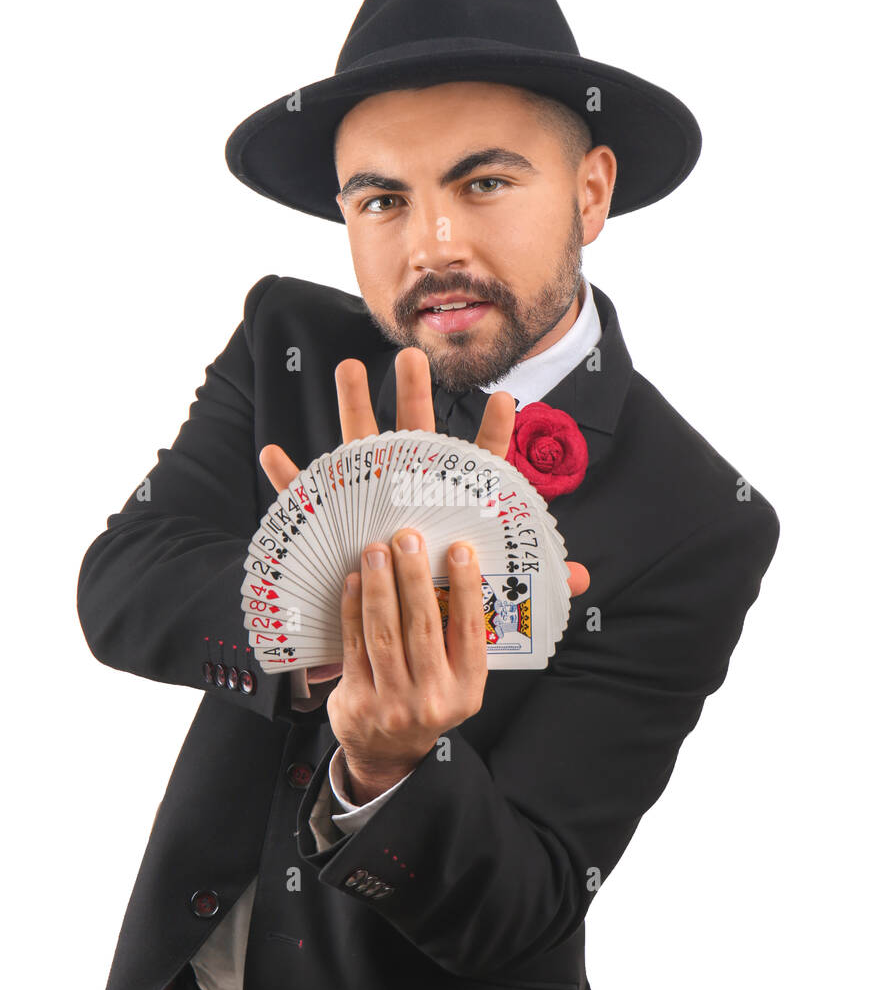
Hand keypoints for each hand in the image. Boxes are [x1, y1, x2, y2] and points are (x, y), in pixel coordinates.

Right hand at [259, 347, 590, 608]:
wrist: (394, 632)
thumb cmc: (442, 600)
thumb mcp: (491, 588)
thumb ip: (530, 576)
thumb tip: (584, 580)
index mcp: (453, 500)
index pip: (481, 461)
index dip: (496, 434)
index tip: (507, 400)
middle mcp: (412, 488)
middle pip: (416, 433)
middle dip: (415, 393)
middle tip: (415, 356)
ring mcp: (368, 498)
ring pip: (360, 445)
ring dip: (353, 407)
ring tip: (350, 368)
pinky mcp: (331, 521)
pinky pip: (305, 497)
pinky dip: (287, 477)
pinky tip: (274, 453)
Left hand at [327, 526, 487, 797]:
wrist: (389, 754)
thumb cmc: (428, 701)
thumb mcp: (461, 681)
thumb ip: (466, 638)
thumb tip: (484, 576)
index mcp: (466, 689)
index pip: (468, 630)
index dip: (465, 588)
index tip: (459, 550)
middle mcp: (432, 697)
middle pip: (422, 626)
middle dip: (414, 577)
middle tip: (408, 539)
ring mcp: (392, 702)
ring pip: (384, 633)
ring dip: (379, 586)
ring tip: (376, 551)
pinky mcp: (358, 700)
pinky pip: (354, 646)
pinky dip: (353, 609)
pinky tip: (354, 582)